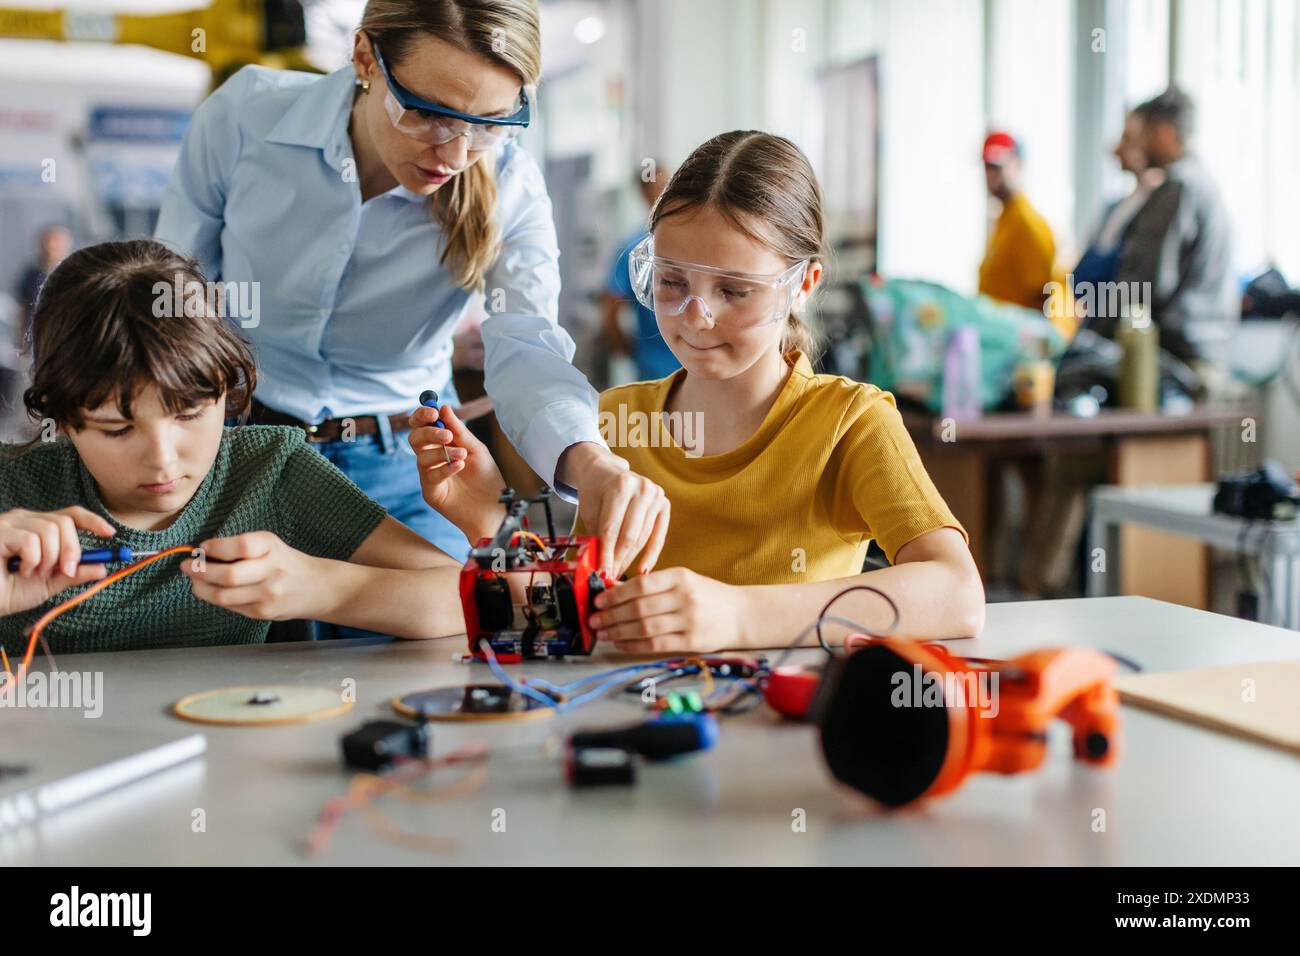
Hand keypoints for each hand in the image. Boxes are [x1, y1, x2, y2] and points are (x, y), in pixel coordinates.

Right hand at [0, 507, 115, 616]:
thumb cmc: (6, 592)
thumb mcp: (47, 584)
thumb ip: (73, 574)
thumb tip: (102, 567)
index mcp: (36, 528)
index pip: (70, 515)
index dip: (92, 521)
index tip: (110, 534)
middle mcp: (23, 520)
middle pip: (65, 521)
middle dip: (73, 549)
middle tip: (65, 571)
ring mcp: (9, 523)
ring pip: (50, 530)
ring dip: (50, 558)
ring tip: (33, 573)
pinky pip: (31, 540)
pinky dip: (33, 559)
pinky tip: (19, 570)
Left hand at [184, 531, 322, 620]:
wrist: (316, 588)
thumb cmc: (285, 562)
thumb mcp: (269, 545)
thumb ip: (239, 548)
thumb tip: (201, 554)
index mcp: (272, 548)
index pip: (242, 546)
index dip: (217, 547)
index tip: (203, 547)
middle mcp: (272, 572)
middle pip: (228, 575)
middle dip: (200, 571)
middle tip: (187, 566)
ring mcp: (267, 595)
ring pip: (223, 595)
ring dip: (200, 587)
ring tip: (194, 580)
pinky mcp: (261, 612)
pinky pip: (229, 606)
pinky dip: (214, 597)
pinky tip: (210, 590)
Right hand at [408, 404, 505, 541]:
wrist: (494, 507)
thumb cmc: (486, 478)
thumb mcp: (476, 449)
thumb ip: (459, 431)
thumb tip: (443, 408)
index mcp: (441, 444)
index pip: (422, 425)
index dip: (422, 415)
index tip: (432, 411)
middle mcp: (431, 458)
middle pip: (415, 438)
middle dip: (428, 433)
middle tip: (447, 436)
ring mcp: (429, 475)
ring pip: (421, 457)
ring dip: (443, 453)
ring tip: (463, 455)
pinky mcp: (431, 492)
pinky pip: (430, 476)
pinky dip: (445, 468)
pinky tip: (460, 466)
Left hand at [560, 443, 669, 576]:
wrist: (605, 471)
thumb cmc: (595, 493)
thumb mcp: (590, 512)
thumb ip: (597, 537)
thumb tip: (601, 569)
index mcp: (620, 485)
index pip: (611, 529)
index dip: (606, 555)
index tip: (602, 574)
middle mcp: (642, 487)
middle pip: (630, 535)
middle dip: (619, 560)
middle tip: (610, 578)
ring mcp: (656, 494)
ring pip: (643, 537)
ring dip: (631, 559)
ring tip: (620, 573)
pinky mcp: (664, 503)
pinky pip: (658, 535)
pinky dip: (650, 554)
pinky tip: (643, 569)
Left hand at [587, 567, 745, 653]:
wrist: (741, 614)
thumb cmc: (707, 596)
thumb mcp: (683, 581)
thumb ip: (652, 585)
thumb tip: (615, 590)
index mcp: (680, 577)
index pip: (641, 585)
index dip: (615, 595)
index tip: (598, 600)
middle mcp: (685, 597)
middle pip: (639, 608)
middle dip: (611, 615)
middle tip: (594, 620)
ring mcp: (689, 620)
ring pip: (645, 628)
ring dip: (618, 631)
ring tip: (603, 633)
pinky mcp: (691, 642)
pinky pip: (655, 644)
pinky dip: (633, 644)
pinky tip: (621, 643)